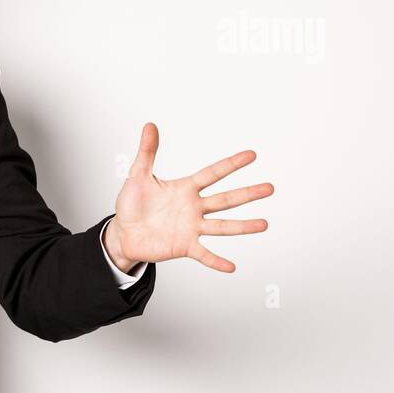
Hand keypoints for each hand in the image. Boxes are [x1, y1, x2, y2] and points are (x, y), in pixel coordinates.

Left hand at [103, 122, 272, 272]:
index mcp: (185, 188)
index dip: (231, 164)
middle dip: (247, 194)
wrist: (123, 233)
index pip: (212, 173)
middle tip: (270, 188)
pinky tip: (231, 266)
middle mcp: (193, 208)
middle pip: (225, 199)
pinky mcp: (184, 246)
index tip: (252, 155)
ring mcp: (191, 227)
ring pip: (221, 226)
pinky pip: (203, 254)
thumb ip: (147, 152)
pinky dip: (216, 261)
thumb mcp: (137, 175)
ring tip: (264, 224)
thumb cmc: (132, 204)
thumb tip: (149, 125)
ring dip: (242, 226)